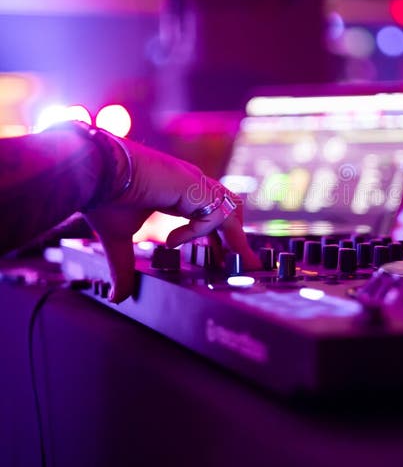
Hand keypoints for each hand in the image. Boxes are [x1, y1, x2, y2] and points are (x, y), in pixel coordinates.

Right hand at [85, 138, 258, 302]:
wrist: (94, 171)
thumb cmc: (103, 195)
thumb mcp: (117, 238)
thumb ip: (123, 267)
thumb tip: (116, 296)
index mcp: (178, 191)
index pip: (211, 211)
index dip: (220, 236)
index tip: (220, 260)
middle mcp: (191, 184)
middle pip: (230, 208)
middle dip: (237, 238)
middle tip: (244, 265)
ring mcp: (194, 183)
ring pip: (229, 210)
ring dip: (236, 239)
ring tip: (243, 263)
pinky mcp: (192, 185)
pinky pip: (212, 215)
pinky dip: (199, 233)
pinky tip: (173, 241)